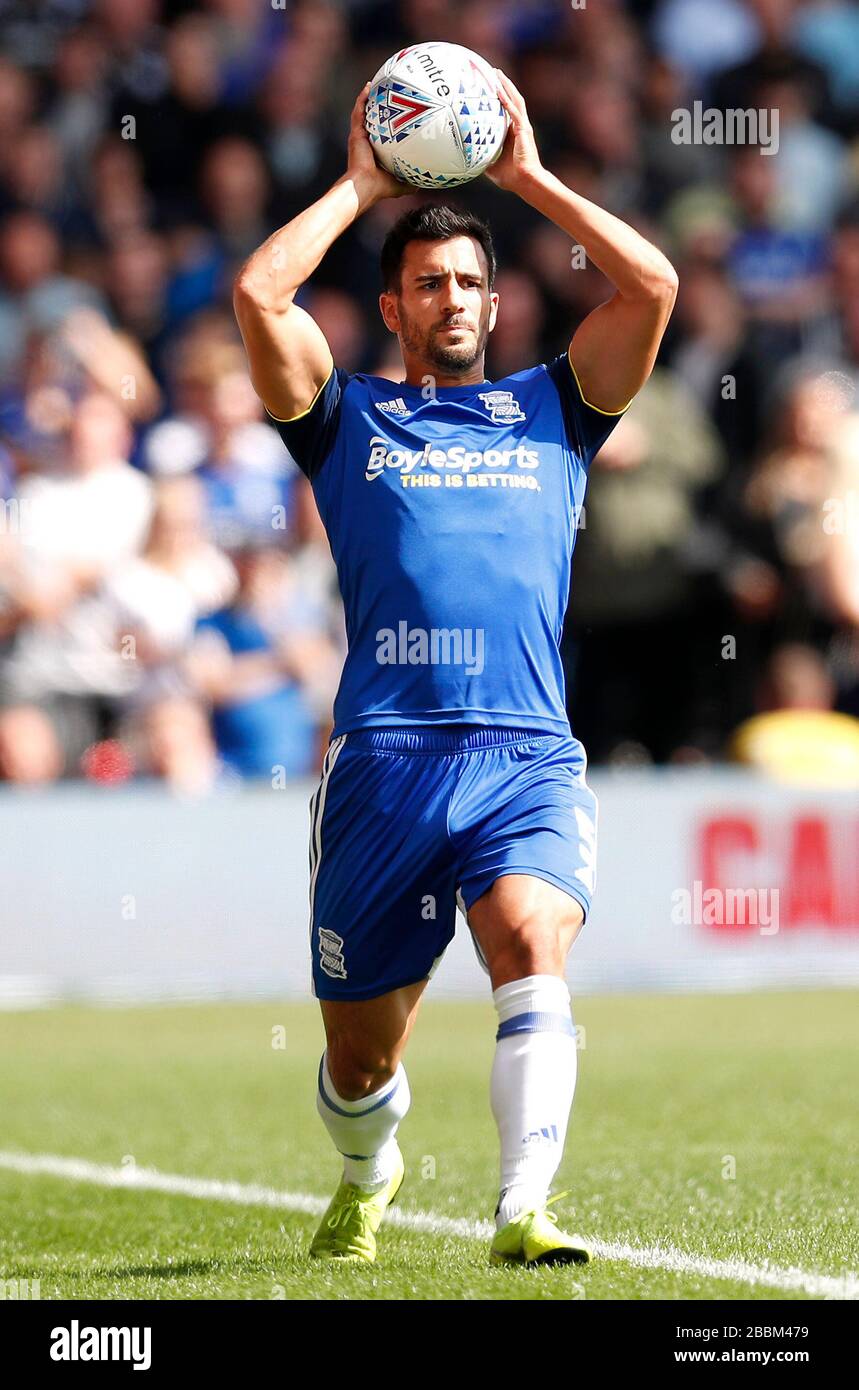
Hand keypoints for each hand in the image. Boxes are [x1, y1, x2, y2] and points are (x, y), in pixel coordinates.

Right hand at [346, 83, 411, 202]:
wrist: (365, 186)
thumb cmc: (382, 187)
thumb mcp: (403, 184)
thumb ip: (414, 181)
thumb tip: (428, 180)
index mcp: (377, 151)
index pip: (383, 134)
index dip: (389, 124)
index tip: (398, 114)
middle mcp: (368, 142)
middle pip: (373, 120)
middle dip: (378, 107)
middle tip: (387, 93)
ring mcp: (360, 137)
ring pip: (364, 113)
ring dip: (368, 98)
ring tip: (375, 84)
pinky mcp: (356, 133)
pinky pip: (358, 112)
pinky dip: (362, 99)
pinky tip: (368, 87)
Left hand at [484, 69, 542, 193]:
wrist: (525, 182)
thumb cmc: (511, 177)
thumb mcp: (490, 166)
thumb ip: (481, 158)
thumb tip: (466, 158)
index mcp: (512, 132)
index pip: (505, 109)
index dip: (499, 97)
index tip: (489, 86)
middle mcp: (519, 125)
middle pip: (511, 99)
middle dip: (502, 84)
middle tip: (492, 71)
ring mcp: (522, 126)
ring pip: (514, 100)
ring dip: (505, 85)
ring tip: (496, 73)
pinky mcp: (523, 129)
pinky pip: (513, 110)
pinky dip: (505, 99)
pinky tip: (498, 89)